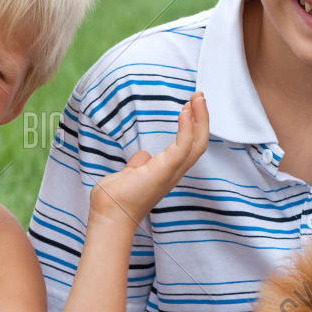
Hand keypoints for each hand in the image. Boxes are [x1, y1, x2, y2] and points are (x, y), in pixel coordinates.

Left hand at [89, 92, 208, 228]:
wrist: (109, 214)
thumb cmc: (117, 198)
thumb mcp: (130, 173)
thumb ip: (139, 163)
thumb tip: (143, 156)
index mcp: (168, 172)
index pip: (189, 146)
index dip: (193, 126)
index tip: (190, 107)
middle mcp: (174, 172)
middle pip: (199, 142)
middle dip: (202, 118)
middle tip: (199, 97)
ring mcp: (171, 172)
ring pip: (197, 143)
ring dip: (199, 119)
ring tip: (197, 99)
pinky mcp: (165, 170)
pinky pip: (182, 147)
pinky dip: (186, 129)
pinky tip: (185, 113)